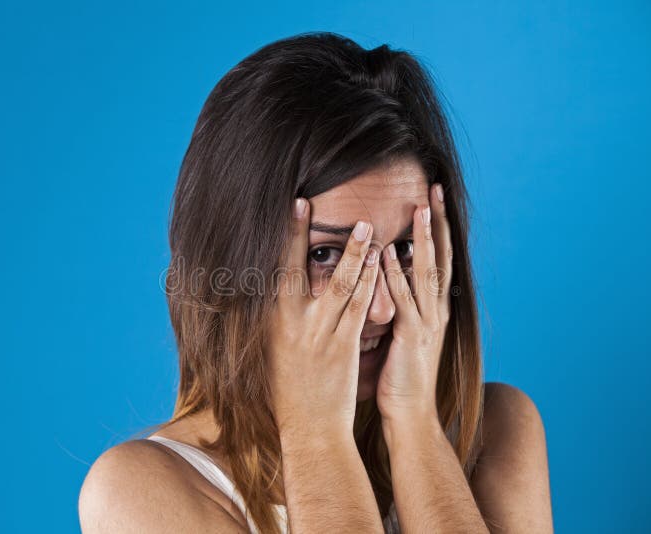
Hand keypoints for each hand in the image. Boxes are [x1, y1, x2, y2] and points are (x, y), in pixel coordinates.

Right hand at [266, 198, 379, 439]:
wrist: (310, 428)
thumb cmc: (292, 390)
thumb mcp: (276, 350)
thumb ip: (279, 318)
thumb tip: (278, 289)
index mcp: (272, 322)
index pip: (273, 272)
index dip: (279, 239)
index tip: (284, 212)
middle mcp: (291, 323)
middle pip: (296, 270)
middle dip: (301, 233)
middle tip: (307, 201)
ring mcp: (318, 334)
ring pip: (338, 285)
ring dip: (353, 253)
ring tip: (365, 226)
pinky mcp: (343, 346)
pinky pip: (358, 308)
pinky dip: (369, 283)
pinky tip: (378, 264)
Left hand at [376, 183, 452, 424]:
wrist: (411, 413)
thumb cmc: (401, 374)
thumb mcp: (403, 332)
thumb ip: (398, 303)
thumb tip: (383, 276)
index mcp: (433, 306)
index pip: (437, 258)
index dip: (437, 228)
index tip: (433, 198)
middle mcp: (436, 309)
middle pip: (439, 257)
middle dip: (437, 222)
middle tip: (435, 190)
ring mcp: (427, 321)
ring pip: (426, 273)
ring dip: (422, 241)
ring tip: (420, 210)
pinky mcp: (412, 336)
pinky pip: (404, 301)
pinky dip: (395, 278)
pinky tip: (387, 256)